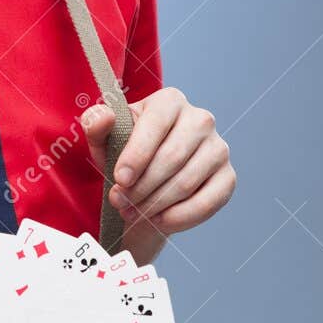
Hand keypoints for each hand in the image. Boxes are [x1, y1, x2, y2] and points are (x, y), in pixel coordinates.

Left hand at [82, 88, 235, 243]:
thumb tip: (103, 117)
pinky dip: (179, 217)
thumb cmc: (125, 155)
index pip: (156, 124)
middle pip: (172, 157)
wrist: (147, 183)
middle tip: (120, 202)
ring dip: (155, 205)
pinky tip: (158, 221)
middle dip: (142, 186)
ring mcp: (218, 148)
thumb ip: (95, 124)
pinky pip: (207, 202)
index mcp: (170, 101)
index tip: (119, 180)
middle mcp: (201, 120)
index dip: (136, 155)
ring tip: (132, 212)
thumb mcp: (103, 140)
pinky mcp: (227, 178)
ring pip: (186, 182)